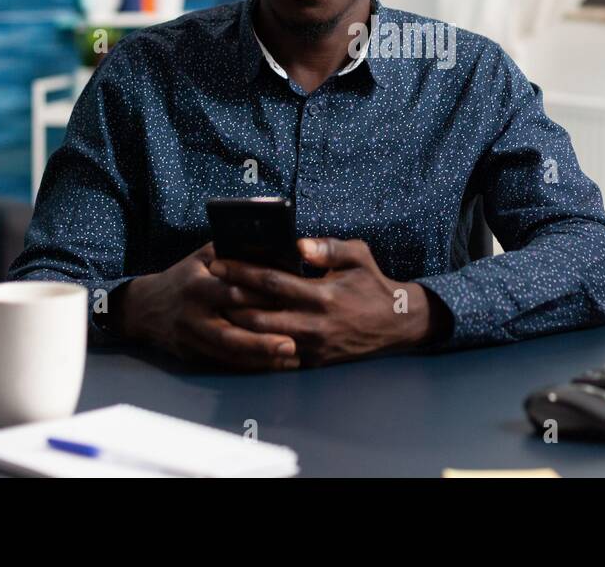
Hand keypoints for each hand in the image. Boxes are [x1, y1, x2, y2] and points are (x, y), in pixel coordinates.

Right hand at [114, 242, 300, 370]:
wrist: (145, 307)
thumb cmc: (185, 275)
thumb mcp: (205, 256)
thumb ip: (234, 251)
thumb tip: (274, 247)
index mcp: (197, 286)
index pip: (232, 293)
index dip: (261, 299)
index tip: (290, 303)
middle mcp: (192, 315)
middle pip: (230, 331)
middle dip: (261, 339)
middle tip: (294, 343)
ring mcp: (191, 338)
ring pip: (228, 353)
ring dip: (260, 359)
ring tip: (291, 359)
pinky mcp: (192, 355)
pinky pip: (224, 364)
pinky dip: (250, 367)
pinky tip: (273, 366)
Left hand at [209, 238, 450, 366]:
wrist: (397, 324)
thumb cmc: (373, 285)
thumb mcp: (358, 256)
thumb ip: (328, 247)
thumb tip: (298, 243)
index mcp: (322, 294)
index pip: (272, 281)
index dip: (242, 272)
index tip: (219, 263)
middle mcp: (313, 323)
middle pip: (257, 315)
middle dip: (228, 301)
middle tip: (207, 289)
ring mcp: (312, 346)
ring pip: (262, 339)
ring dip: (236, 326)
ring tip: (215, 310)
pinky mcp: (314, 361)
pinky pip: (276, 357)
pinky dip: (255, 347)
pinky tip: (237, 336)